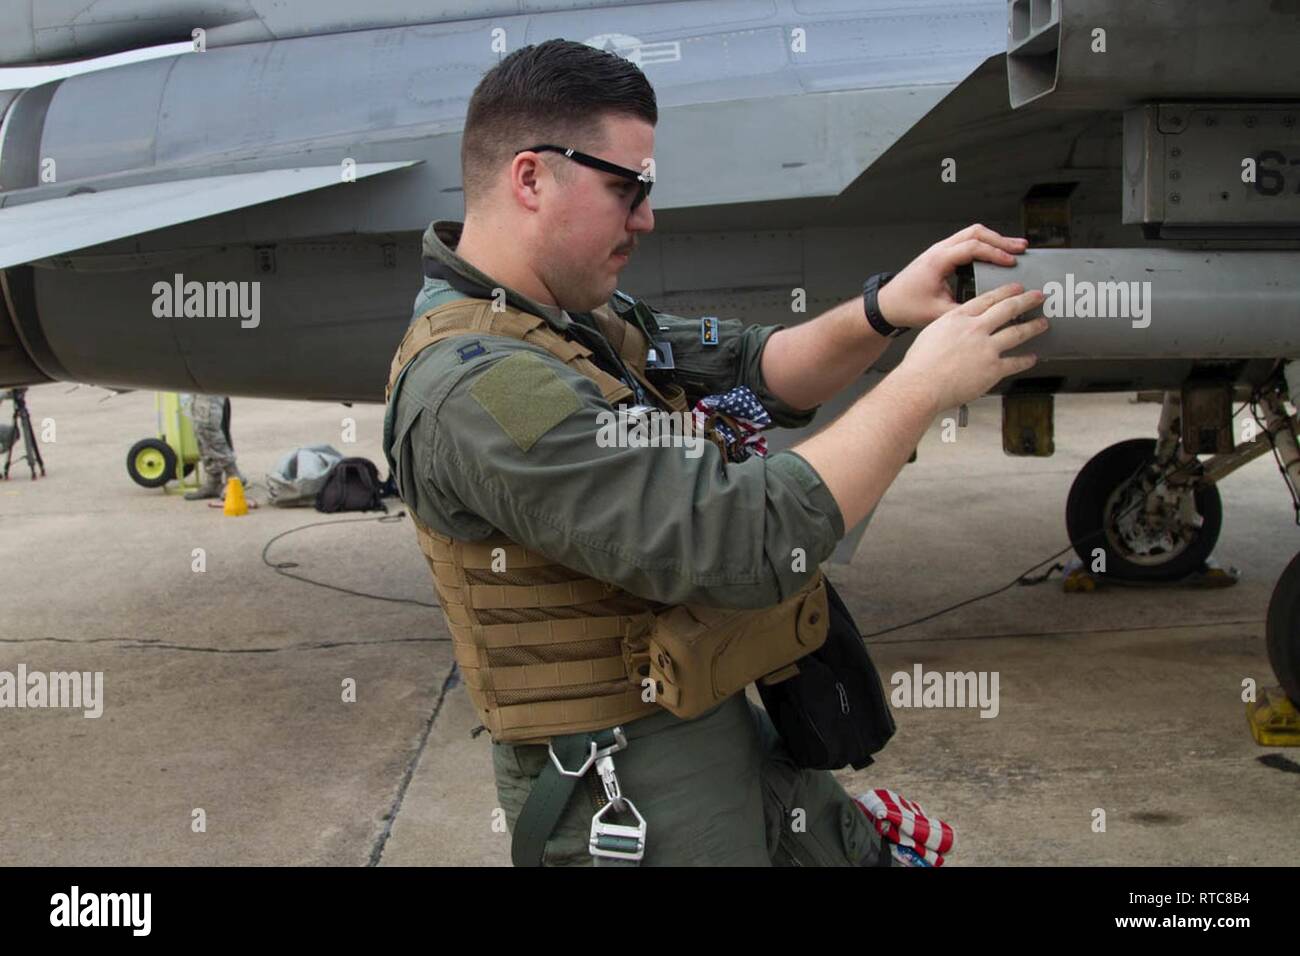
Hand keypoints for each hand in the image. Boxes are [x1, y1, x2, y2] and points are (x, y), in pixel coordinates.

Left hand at [876, 224, 1027, 329]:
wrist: (887, 305)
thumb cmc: (906, 306)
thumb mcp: (938, 312)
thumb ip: (963, 310)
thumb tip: (988, 311)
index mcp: (938, 260)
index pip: (972, 247)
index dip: (995, 253)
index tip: (1011, 261)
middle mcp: (939, 251)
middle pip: (975, 233)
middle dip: (1000, 240)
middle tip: (1020, 248)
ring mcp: (939, 251)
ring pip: (971, 234)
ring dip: (993, 240)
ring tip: (1013, 248)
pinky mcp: (941, 255)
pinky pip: (966, 242)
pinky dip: (983, 245)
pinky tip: (995, 254)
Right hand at [896, 282, 1047, 411]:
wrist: (920, 385)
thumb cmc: (919, 365)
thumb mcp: (931, 333)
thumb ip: (949, 327)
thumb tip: (956, 328)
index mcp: (958, 318)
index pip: (988, 299)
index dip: (1005, 292)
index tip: (1015, 289)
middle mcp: (975, 329)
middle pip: (1008, 309)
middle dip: (1026, 301)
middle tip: (1037, 297)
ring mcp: (986, 348)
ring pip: (1017, 333)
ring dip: (1033, 327)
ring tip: (1042, 324)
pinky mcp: (993, 369)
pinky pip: (1015, 362)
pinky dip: (1025, 360)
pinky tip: (1031, 358)